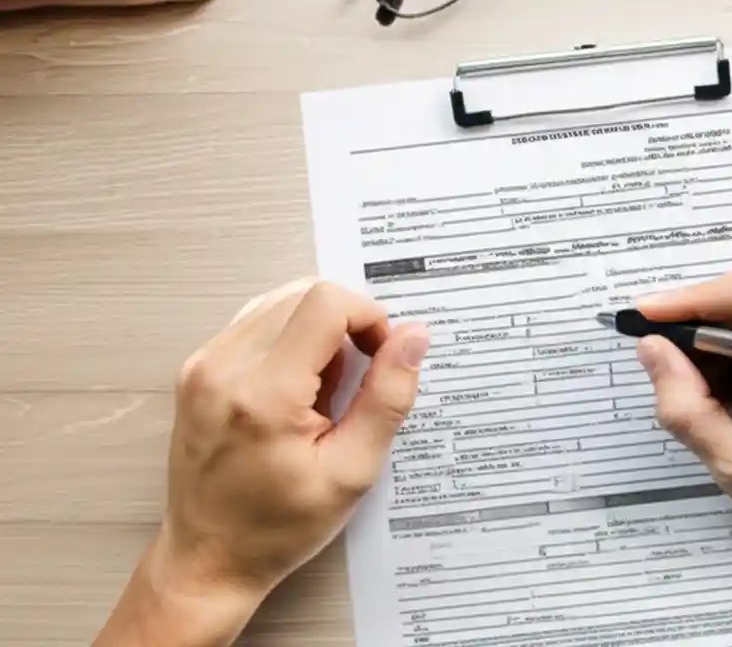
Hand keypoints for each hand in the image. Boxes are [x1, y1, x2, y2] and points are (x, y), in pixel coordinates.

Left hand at [95, 279, 429, 646]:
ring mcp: (203, 364)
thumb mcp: (352, 471)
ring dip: (317, 330)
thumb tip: (414, 338)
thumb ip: (387, 398)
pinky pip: (255, 322)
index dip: (369, 318)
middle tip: (358, 378)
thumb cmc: (279, 526)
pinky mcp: (196, 368)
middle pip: (304, 294)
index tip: (382, 357)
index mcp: (264, 394)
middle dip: (346, 323)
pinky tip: (297, 387)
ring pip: (280, 302)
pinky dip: (289, 339)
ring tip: (325, 389)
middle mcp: (224, 367)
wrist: (208, 558)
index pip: (326, 303)